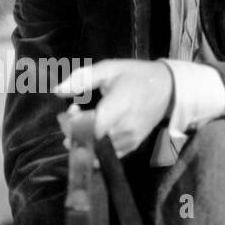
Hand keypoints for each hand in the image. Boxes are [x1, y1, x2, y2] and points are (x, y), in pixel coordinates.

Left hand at [55, 59, 173, 157]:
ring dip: (85, 139)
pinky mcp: (132, 146)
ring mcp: (128, 141)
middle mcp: (122, 129)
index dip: (73, 123)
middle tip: (74, 115)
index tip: (72, 108)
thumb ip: (82, 79)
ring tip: (84, 122)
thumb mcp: (109, 69)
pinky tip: (95, 132)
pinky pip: (108, 155)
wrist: (167, 88)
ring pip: (97, 151)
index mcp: (116, 108)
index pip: (87, 128)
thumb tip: (57, 91)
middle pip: (89, 142)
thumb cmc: (135, 76)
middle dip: (75, 131)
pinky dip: (96, 148)